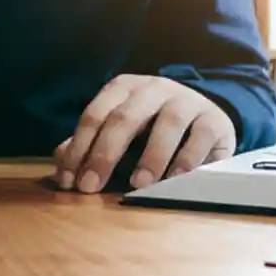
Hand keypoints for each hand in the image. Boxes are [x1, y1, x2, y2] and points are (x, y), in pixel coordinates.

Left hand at [54, 75, 235, 192]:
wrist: (202, 118)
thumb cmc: (150, 128)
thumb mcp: (119, 132)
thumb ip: (89, 145)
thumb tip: (61, 163)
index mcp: (124, 88)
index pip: (95, 115)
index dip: (79, 148)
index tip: (70, 181)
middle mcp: (154, 88)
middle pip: (126, 118)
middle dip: (105, 154)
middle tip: (91, 186)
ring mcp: (186, 100)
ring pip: (168, 123)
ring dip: (151, 155)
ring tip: (138, 184)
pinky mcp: (214, 119)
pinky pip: (200, 137)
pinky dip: (187, 159)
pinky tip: (174, 179)